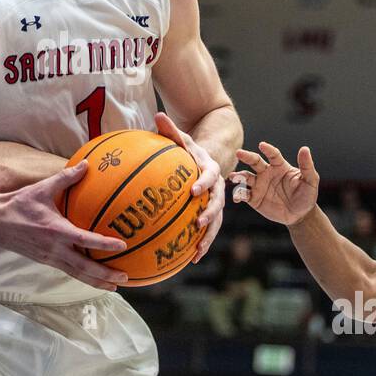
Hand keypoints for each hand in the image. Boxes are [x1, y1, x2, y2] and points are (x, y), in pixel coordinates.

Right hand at [0, 162, 129, 290]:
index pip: (85, 239)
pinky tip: (94, 278)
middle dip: (105, 275)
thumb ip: (65, 177)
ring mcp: (50, 258)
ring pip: (77, 274)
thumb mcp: (41, 188)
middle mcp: (54, 248)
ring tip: (114, 286)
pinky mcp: (46, 261)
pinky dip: (83, 277)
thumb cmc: (18, 204)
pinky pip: (68, 272)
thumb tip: (86, 164)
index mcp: (56, 230)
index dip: (104, 244)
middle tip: (125, 278)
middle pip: (84, 267)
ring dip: (96, 281)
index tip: (122, 245)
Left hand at [154, 112, 223, 262]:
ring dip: (208, 237)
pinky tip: (190, 260)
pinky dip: (201, 245)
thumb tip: (157, 115)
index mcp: (210, 169)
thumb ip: (171, 129)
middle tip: (198, 223)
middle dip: (210, 214)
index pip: (210, 176)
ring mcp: (215, 203)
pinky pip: (207, 232)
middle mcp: (217, 188)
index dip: (204, 183)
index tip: (194, 191)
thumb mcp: (182, 138)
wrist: (207, 159)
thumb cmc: (189, 149)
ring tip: (197, 252)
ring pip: (216, 222)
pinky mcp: (209, 215)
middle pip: (218, 203)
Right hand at [229, 142, 319, 226]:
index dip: (268, 149)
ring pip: (245, 177)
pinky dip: (237, 195)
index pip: (272, 155)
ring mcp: (259, 185)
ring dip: (238, 176)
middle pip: (254, 161)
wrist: (300, 215)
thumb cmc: (306, 195)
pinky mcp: (254, 198)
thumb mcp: (310, 181)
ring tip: (234, 177)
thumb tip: (305, 149)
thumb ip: (307, 166)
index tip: (262, 145)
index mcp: (280, 166)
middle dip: (246, 156)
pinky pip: (243, 194)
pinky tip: (237, 198)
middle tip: (239, 152)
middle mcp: (267, 173)